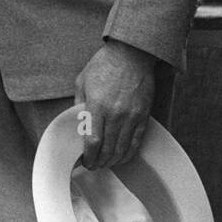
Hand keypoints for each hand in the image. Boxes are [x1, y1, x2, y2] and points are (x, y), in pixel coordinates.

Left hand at [74, 40, 156, 170]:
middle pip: (107, 149)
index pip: (92, 141)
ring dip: (113, 161)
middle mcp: (115, 114)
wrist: (131, 55)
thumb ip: (79, 104)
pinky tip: (121, 158)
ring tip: (105, 164)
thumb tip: (77, 125)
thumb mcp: (82, 81)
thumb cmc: (103, 65)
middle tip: (93, 166)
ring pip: (122, 148)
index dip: (88, 156)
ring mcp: (131, 116)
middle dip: (99, 162)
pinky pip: (136, 141)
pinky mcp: (143, 116)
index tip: (84, 162)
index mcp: (97, 105)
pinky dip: (128, 153)